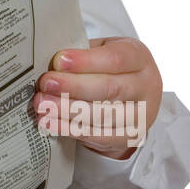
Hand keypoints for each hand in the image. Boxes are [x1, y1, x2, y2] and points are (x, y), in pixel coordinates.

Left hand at [32, 37, 162, 158]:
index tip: (58, 61)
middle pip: (109, 88)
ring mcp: (142, 114)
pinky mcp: (131, 137)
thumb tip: (50, 61)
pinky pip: (99, 135)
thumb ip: (82, 53)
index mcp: (139, 57)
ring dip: (68, 111)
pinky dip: (71, 130)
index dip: (85, 61)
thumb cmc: (109, 69)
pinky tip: (50, 123)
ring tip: (42, 105)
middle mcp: (147, 85)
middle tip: (45, 84)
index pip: (115, 59)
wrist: (131, 98)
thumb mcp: (102, 52)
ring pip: (103, 115)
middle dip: (73, 86)